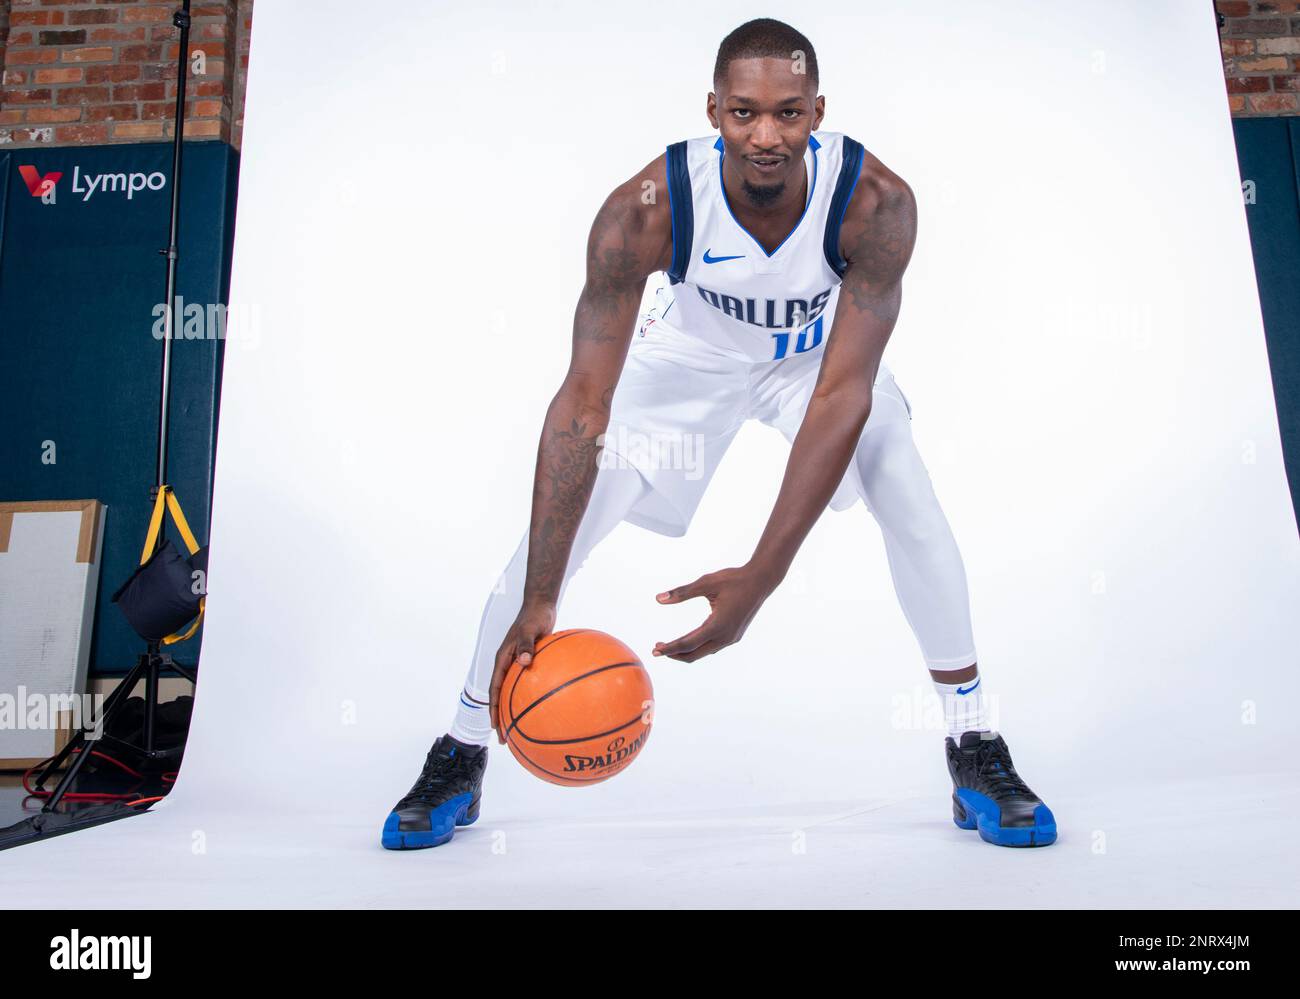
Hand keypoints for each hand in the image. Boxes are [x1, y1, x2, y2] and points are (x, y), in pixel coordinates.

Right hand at [489, 600, 556, 744]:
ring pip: (515, 692)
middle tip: (507, 739)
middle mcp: (509, 665)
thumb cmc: (534, 617)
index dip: (494, 710)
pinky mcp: (531, 662)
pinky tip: (549, 707)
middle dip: (503, 718)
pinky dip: (535, 695)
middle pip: (502, 697)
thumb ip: (527, 645)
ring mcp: (519, 664)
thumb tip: (525, 662)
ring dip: (517, 710)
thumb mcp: (530, 630)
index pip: (495, 690)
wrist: (541, 606)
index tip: (496, 728)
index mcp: (502, 660)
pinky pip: (531, 683)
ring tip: (524, 729)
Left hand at [652, 564, 777, 662]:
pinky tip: (689, 640)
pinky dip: (697, 646)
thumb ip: (682, 592)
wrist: (760, 581)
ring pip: (704, 652)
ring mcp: (731, 638)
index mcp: (718, 625)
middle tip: (657, 649)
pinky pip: (712, 646)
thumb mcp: (706, 582)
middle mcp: (725, 636)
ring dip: (686, 651)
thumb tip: (658, 599)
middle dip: (674, 654)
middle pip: (694, 654)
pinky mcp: (734, 635)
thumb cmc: (734, 579)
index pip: (688, 643)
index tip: (655, 650)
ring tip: (669, 646)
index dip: (669, 648)